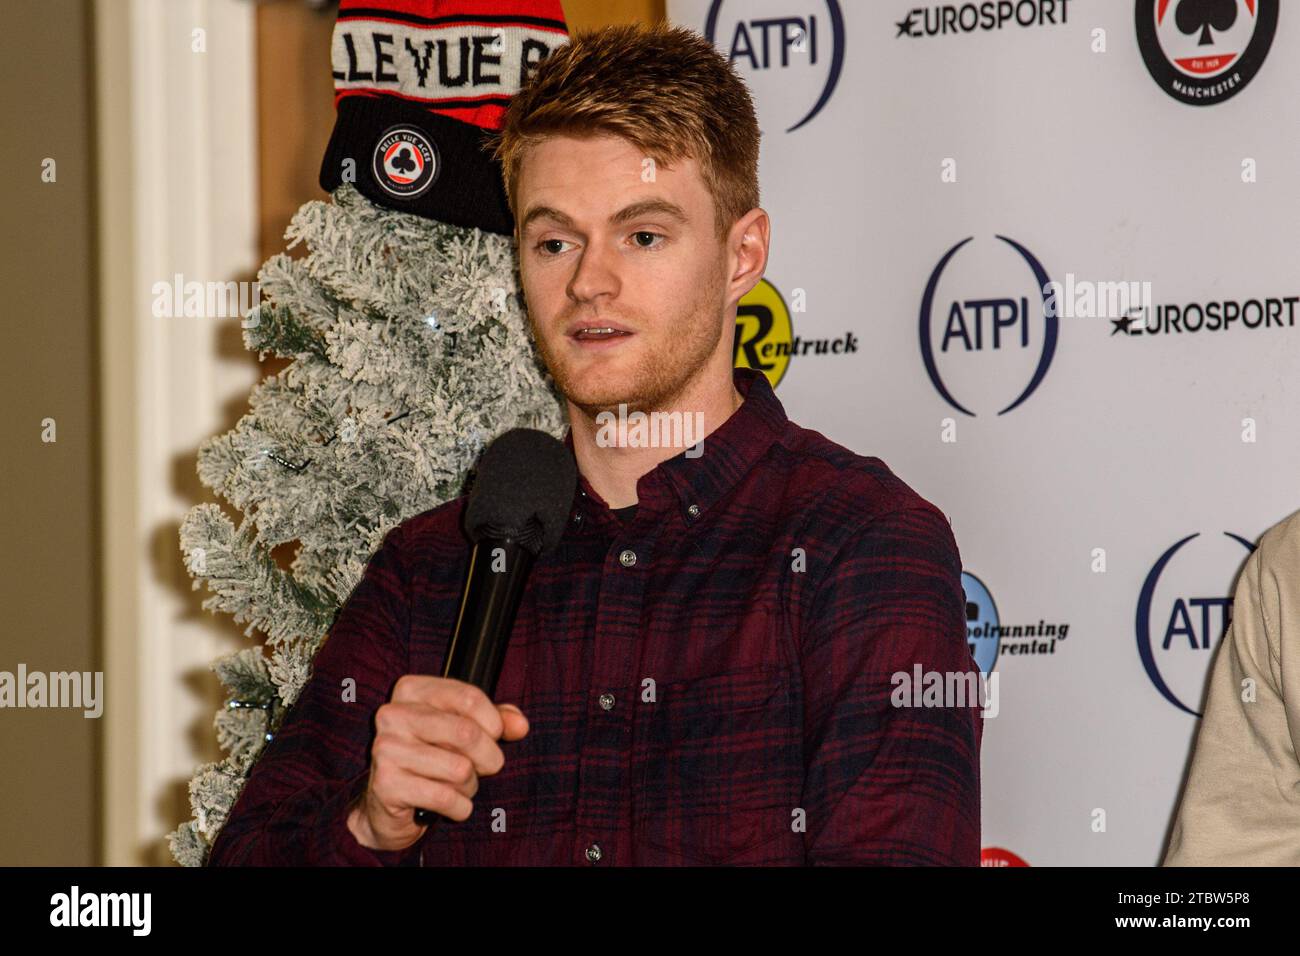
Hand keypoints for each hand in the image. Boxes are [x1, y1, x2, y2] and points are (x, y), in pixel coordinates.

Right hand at [346, 675, 528, 851]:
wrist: (387, 804)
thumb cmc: (431, 757)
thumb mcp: (463, 730)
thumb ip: (496, 721)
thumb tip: (520, 725)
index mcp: (411, 690)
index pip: (469, 697)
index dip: (494, 722)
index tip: (495, 736)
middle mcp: (393, 714)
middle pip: (466, 733)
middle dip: (488, 758)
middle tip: (484, 767)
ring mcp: (386, 749)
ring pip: (459, 769)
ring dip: (470, 786)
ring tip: (458, 786)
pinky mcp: (386, 784)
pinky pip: (446, 797)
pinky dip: (459, 807)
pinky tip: (450, 804)